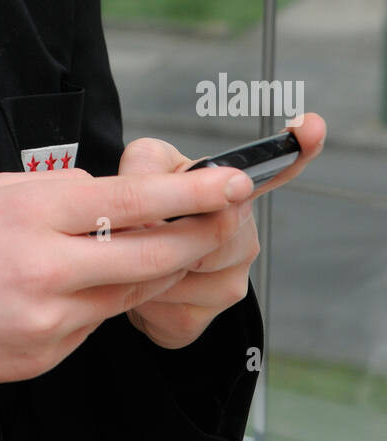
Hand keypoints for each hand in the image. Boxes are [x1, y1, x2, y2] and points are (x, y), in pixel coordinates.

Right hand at [0, 160, 265, 388]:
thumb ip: (59, 192)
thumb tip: (109, 194)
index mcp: (32, 212)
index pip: (132, 200)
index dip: (191, 192)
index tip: (232, 182)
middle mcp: (46, 267)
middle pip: (150, 253)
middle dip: (196, 235)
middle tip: (225, 218)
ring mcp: (50, 317)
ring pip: (130, 290)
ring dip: (156, 267)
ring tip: (164, 243)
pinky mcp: (48, 353)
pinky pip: (96, 321)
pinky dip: (104, 298)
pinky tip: (85, 284)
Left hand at [122, 112, 325, 349]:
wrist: (129, 266)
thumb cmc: (144, 207)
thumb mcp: (140, 170)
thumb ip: (145, 169)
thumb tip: (159, 198)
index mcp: (230, 187)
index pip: (276, 168)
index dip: (299, 148)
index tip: (311, 127)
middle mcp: (243, 230)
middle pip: (217, 234)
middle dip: (167, 232)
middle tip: (143, 225)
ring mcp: (234, 275)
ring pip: (191, 277)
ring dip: (151, 269)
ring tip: (139, 256)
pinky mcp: (210, 314)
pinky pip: (178, 312)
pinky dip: (148, 302)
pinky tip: (146, 288)